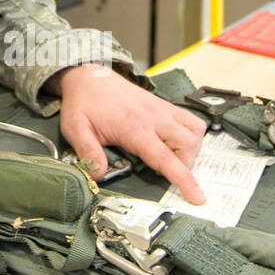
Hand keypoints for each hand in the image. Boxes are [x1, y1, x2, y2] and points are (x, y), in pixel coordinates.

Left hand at [54, 65, 207, 203]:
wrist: (89, 77)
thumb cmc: (84, 103)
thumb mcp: (76, 129)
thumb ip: (87, 153)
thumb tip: (98, 176)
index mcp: (135, 128)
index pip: (165, 158)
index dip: (183, 179)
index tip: (198, 197)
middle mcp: (155, 118)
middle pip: (188, 145)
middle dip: (185, 166)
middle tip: (165, 173)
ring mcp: (162, 109)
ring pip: (195, 131)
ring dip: (190, 150)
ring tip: (171, 158)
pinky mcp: (164, 105)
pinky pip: (191, 120)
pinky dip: (191, 134)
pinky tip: (175, 142)